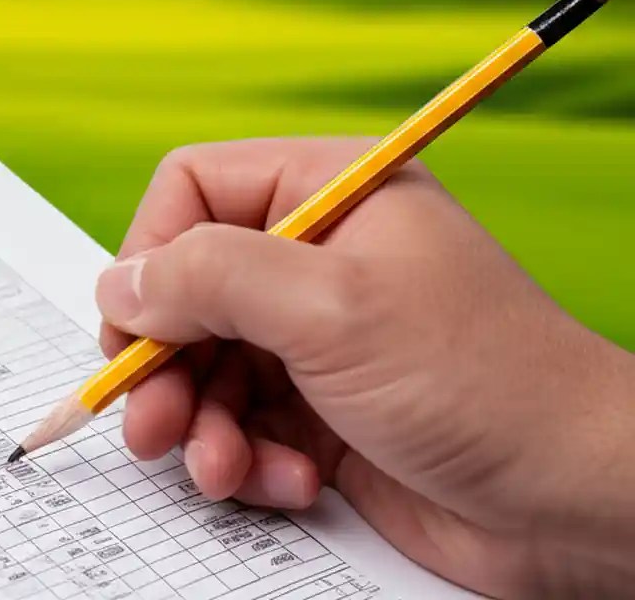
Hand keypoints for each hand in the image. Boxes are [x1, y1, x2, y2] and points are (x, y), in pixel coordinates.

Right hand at [96, 138, 634, 598]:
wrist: (571, 498)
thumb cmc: (480, 382)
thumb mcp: (331, 310)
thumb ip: (210, 278)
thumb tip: (119, 282)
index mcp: (326, 194)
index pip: (193, 192)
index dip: (151, 256)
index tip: (137, 328)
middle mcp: (313, 261)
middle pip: (185, 291)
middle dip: (163, 364)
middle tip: (149, 422)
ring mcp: (315, 339)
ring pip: (203, 368)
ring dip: (200, 426)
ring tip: (222, 468)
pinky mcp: (319, 410)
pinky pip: (240, 426)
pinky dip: (247, 460)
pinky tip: (287, 482)